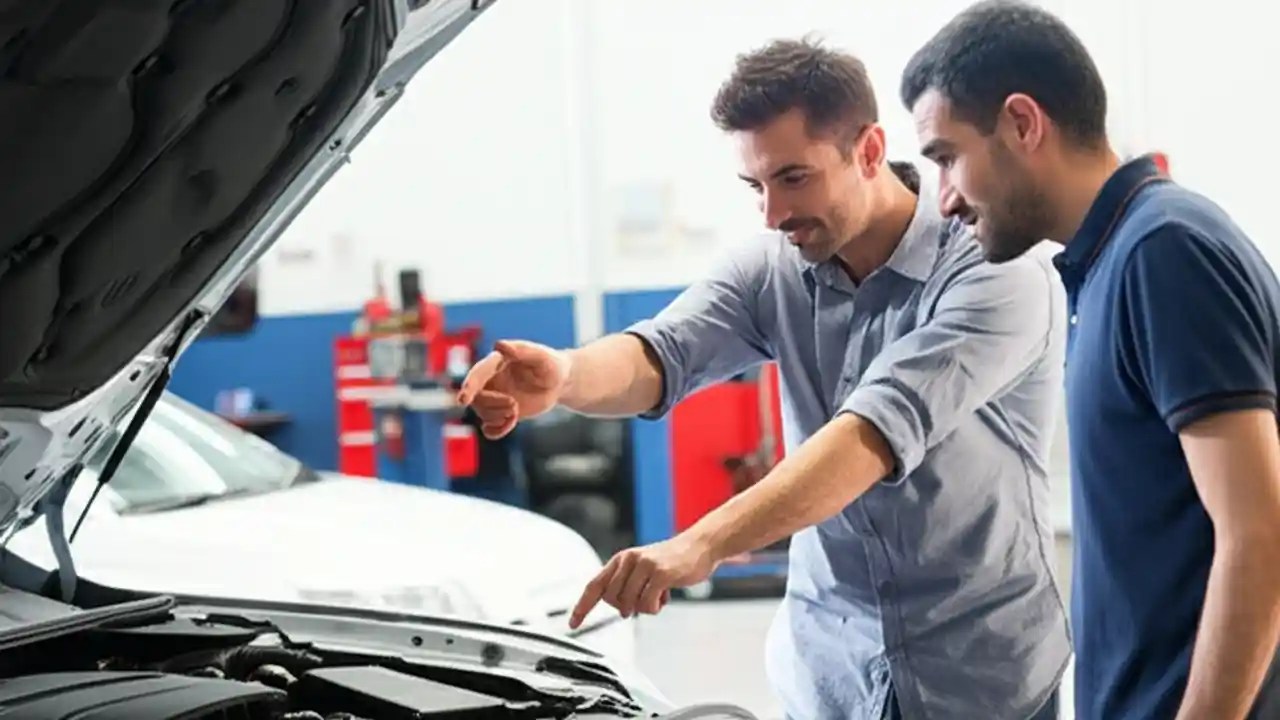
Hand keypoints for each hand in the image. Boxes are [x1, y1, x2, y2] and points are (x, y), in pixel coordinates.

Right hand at [456, 339, 570, 438]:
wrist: (558, 382)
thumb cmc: (551, 365)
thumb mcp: (542, 357)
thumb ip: (523, 350)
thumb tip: (498, 345)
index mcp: (497, 362)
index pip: (478, 374)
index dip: (469, 386)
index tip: (463, 400)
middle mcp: (490, 379)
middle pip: (477, 398)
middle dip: (493, 406)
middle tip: (514, 406)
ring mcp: (493, 396)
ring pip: (482, 412)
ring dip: (498, 417)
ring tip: (516, 410)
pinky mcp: (500, 411)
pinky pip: (489, 427)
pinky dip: (496, 431)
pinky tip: (510, 423)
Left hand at [568, 534, 718, 628]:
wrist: (700, 546)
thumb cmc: (673, 561)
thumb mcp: (644, 570)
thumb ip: (629, 586)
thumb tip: (621, 611)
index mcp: (621, 559)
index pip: (594, 586)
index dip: (582, 607)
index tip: (573, 624)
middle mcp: (628, 560)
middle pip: (611, 600)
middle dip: (626, 607)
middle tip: (645, 599)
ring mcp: (644, 565)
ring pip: (629, 604)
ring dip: (644, 607)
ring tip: (658, 595)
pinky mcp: (659, 573)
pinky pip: (646, 604)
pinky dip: (655, 607)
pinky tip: (665, 596)